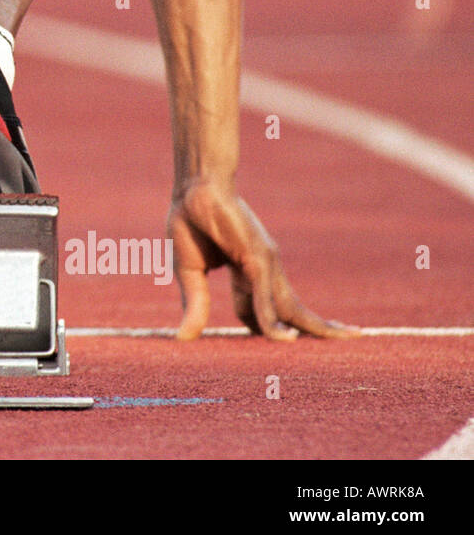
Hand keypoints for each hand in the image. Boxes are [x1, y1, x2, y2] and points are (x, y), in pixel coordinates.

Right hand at [168, 182, 360, 340]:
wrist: (193, 188)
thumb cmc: (189, 222)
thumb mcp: (189, 272)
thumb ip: (194, 304)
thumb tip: (184, 338)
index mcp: (246, 270)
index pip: (258, 309)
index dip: (263, 329)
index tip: (277, 346)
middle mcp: (263, 269)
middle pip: (291, 309)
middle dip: (315, 328)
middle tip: (347, 338)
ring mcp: (264, 264)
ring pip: (292, 307)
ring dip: (318, 327)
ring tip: (350, 336)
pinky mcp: (258, 259)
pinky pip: (266, 297)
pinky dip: (273, 320)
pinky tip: (285, 338)